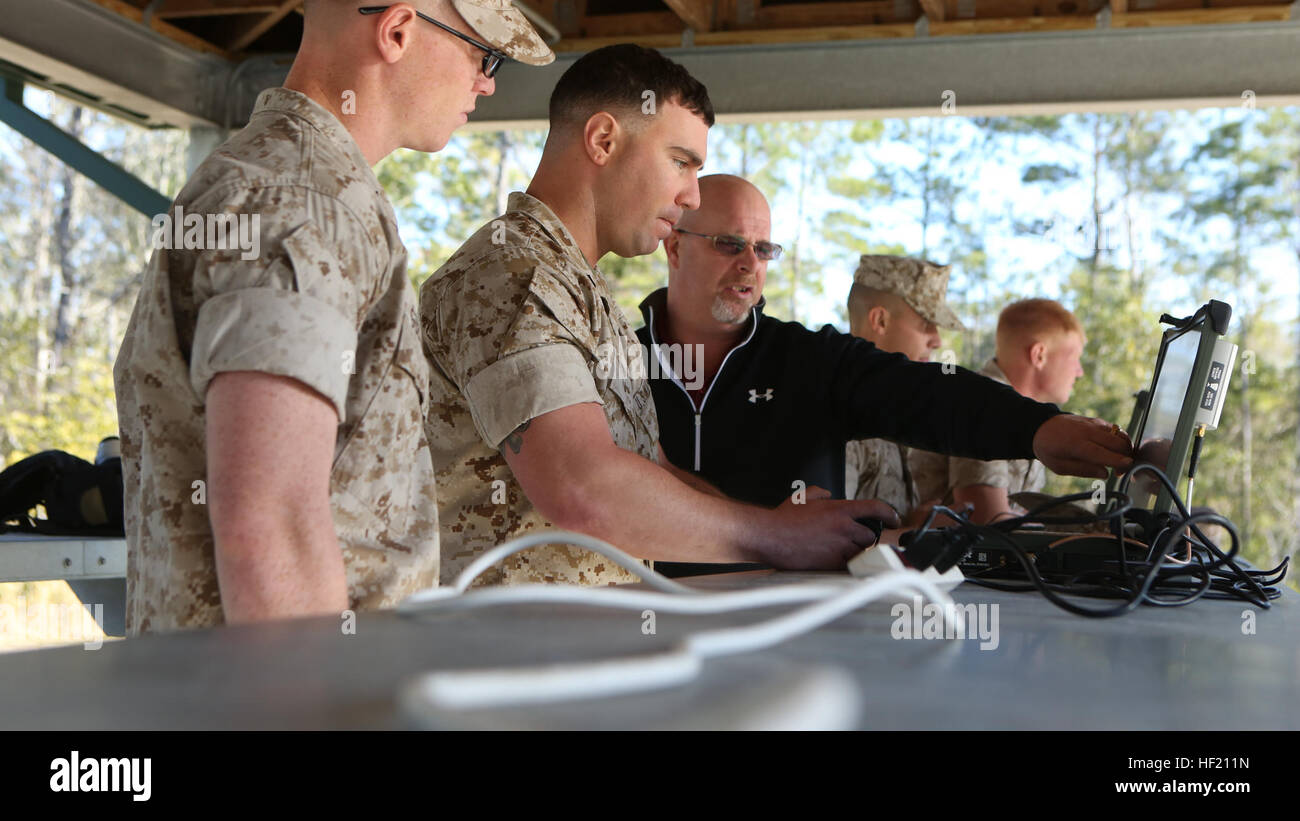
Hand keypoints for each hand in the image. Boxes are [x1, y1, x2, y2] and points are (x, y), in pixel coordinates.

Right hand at [759, 486, 901, 569]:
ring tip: (838, 553)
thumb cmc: (783, 519)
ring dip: (854, 554)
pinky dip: (844, 566)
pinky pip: (848, 567)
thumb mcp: (802, 497)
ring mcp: (839, 546)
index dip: (889, 514)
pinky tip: (833, 563)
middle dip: (863, 540)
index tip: (894, 519)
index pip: (875, 508)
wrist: (770, 536)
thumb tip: (828, 494)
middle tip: (852, 542)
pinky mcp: (832, 563)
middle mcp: (843, 527)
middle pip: (869, 536)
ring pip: (860, 553)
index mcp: (839, 510)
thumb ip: (819, 493)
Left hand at [1032, 414, 1134, 479]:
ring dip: (1126, 448)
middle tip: (1119, 472)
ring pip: (1120, 434)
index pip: (1100, 452)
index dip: (1117, 460)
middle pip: (1116, 443)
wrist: (1041, 426)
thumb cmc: (1049, 449)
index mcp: (1075, 444)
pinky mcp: (1097, 420)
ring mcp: (1093, 424)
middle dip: (1125, 457)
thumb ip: (1082, 470)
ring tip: (1119, 461)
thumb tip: (1105, 474)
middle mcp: (1087, 431)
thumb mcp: (1059, 466)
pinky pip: (1115, 429)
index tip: (1129, 466)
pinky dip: (1120, 440)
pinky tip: (1114, 450)